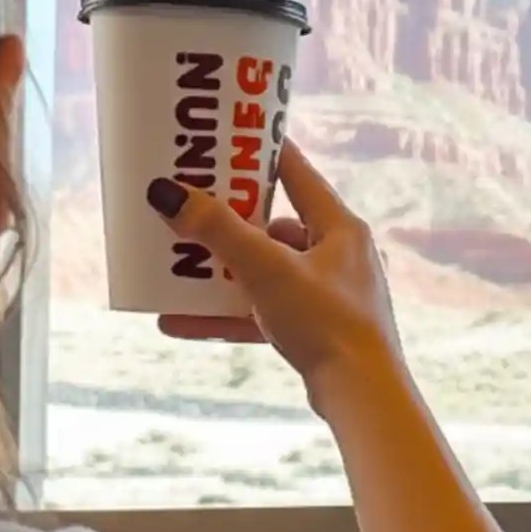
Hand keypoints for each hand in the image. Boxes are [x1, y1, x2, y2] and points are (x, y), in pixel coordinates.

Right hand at [145, 140, 402, 389]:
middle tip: (187, 207)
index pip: (297, 173)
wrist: (362, 395)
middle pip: (272, 226)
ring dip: (219, 273)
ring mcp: (326, 295)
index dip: (261, 152)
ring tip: (174, 267)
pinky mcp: (313, 331)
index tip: (229, 136)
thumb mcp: (266, 269)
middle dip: (226, 222)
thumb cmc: (327, 323)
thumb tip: (168, 193)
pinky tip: (179, 321)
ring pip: (262, 273)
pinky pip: (260, 313)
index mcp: (339, 226)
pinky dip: (225, 315)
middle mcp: (336, 255)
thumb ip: (217, 231)